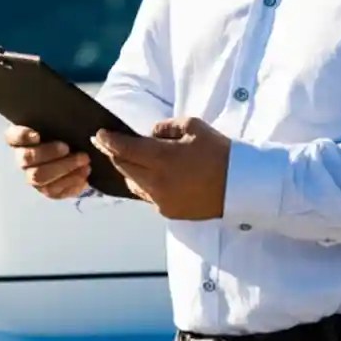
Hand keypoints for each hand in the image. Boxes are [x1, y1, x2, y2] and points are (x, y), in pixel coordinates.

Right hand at [5, 125, 90, 199]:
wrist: (85, 153)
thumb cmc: (71, 134)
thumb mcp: (70, 123)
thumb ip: (68, 122)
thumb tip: (88, 132)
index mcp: (23, 138)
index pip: (13, 136)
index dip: (22, 136)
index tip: (37, 135)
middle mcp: (23, 158)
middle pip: (27, 158)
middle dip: (49, 153)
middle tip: (68, 148)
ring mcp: (33, 176)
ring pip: (39, 178)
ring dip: (63, 170)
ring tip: (84, 163)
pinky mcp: (47, 190)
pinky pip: (53, 192)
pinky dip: (70, 185)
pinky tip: (84, 177)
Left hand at [93, 118, 229, 219]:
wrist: (241, 186)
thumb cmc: (220, 152)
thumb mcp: (193, 127)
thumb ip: (165, 128)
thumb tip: (150, 134)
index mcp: (162, 159)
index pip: (124, 149)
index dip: (108, 140)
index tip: (98, 134)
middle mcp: (157, 182)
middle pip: (123, 167)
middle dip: (114, 153)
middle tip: (105, 143)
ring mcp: (161, 201)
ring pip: (133, 184)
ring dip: (128, 170)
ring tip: (127, 158)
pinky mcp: (169, 212)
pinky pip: (148, 195)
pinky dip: (144, 184)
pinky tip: (149, 175)